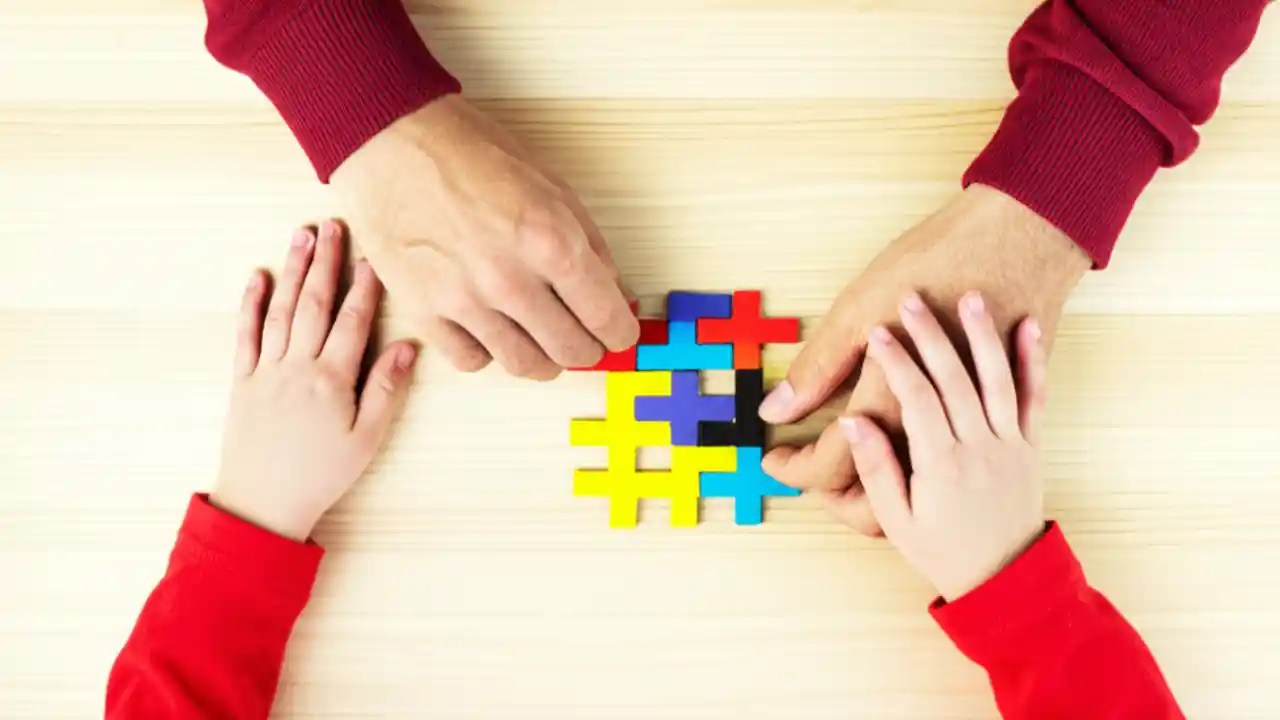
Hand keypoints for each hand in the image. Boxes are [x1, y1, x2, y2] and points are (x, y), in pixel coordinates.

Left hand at [211, 221, 418, 540]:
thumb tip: (407, 345)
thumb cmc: (322, 475)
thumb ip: (386, 389)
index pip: (353, 321)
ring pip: (280, 310)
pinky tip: (257, 276)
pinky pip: (245, 334)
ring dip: (292, 270)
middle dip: (326, 262)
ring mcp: (266, 371)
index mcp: (331, 381)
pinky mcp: (243, 381)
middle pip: (314, 304)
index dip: (366, 285)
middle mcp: (296, 368)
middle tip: (334, 224)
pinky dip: (250, 304)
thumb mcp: (367, 439)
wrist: (262, 505)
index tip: (375, 253)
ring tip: (302, 235)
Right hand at [330, 95, 638, 379]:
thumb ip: (588, 244)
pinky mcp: (423, 311)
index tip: (618, 333)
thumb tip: (611, 292)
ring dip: (542, 359)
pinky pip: (471, 360)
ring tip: (542, 340)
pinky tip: (492, 328)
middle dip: (587, 350)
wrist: (390, 140)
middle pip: (570, 351)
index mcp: (551, 241)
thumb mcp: (551, 185)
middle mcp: (509, 279)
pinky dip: (489, 351)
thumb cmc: (469, 152)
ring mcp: (463, 300)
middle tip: (585, 340)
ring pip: (523, 364)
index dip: (620, 333)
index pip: (606, 318)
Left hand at [760, 184, 1087, 534]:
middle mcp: (940, 426)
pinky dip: (931, 469)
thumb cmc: (940, 262)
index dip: (796, 468)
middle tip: (805, 471)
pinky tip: (911, 458)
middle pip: (878, 492)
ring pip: (923, 487)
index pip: (832, 465)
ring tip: (849, 476)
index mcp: (894, 404)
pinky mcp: (1012, 409)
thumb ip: (818, 367)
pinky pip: (962, 462)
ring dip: (883, 489)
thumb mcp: (858, 308)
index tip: (775, 458)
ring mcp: (983, 424)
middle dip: (833, 489)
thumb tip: (775, 411)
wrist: (1026, 234)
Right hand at [837, 292, 1046, 601]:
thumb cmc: (945, 552)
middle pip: (953, 379)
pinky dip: (1032, 361)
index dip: (895, 362)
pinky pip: (1034, 396)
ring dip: (982, 335)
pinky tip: (1028, 327)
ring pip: (996, 379)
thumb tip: (851, 422)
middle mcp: (978, 447)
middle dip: (929, 335)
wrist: (1008, 581)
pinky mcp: (1031, 444)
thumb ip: (875, 468)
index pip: (915, 399)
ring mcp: (1009, 442)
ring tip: (969, 296)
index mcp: (941, 464)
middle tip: (908, 298)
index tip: (877, 333)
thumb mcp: (897, 521)